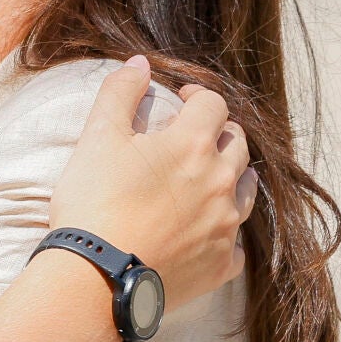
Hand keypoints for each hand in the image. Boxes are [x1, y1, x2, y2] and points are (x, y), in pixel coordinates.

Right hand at [48, 57, 258, 309]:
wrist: (96, 278)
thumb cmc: (94, 202)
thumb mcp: (97, 137)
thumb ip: (120, 92)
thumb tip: (139, 63)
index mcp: (193, 144)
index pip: (213, 103)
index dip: (197, 94)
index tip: (181, 98)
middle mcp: (220, 181)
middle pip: (238, 143)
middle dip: (219, 132)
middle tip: (194, 136)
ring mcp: (225, 226)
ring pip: (246, 189)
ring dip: (231, 175)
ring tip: (207, 178)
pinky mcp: (221, 265)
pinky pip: (236, 243)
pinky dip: (224, 232)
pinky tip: (206, 232)